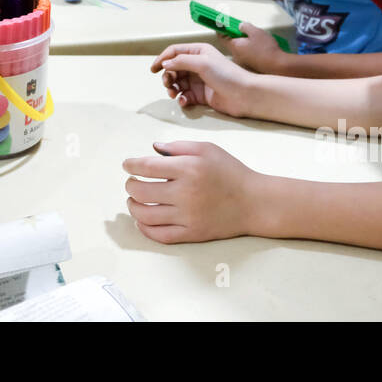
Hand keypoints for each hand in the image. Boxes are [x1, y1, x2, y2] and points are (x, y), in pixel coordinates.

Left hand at [123, 141, 260, 243]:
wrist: (254, 202)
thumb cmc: (230, 171)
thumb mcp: (207, 149)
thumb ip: (177, 146)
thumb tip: (152, 148)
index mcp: (189, 169)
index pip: (147, 167)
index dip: (131, 165)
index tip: (127, 165)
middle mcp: (186, 193)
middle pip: (141, 192)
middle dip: (130, 185)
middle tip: (131, 182)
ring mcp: (188, 216)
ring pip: (145, 215)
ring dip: (133, 207)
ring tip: (133, 200)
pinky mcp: (192, 233)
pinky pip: (159, 235)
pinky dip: (144, 228)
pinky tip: (142, 219)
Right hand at [150, 42, 253, 117]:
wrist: (244, 95)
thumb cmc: (227, 75)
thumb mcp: (202, 63)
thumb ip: (181, 61)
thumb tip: (165, 63)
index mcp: (198, 52)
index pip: (174, 52)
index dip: (162, 59)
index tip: (153, 69)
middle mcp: (197, 64)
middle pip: (173, 68)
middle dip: (167, 76)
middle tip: (168, 85)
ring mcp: (199, 80)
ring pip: (177, 82)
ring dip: (172, 88)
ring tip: (173, 94)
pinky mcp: (200, 95)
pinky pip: (184, 95)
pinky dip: (181, 99)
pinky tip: (184, 101)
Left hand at [226, 21, 288, 73]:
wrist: (278, 66)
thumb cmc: (266, 48)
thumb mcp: (255, 32)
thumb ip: (245, 26)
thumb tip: (240, 26)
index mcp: (234, 47)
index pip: (221, 37)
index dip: (222, 29)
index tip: (224, 23)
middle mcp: (236, 56)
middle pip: (231, 42)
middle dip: (236, 34)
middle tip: (244, 28)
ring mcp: (243, 62)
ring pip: (240, 48)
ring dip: (244, 41)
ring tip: (255, 37)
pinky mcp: (250, 65)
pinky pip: (246, 54)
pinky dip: (249, 48)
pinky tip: (259, 46)